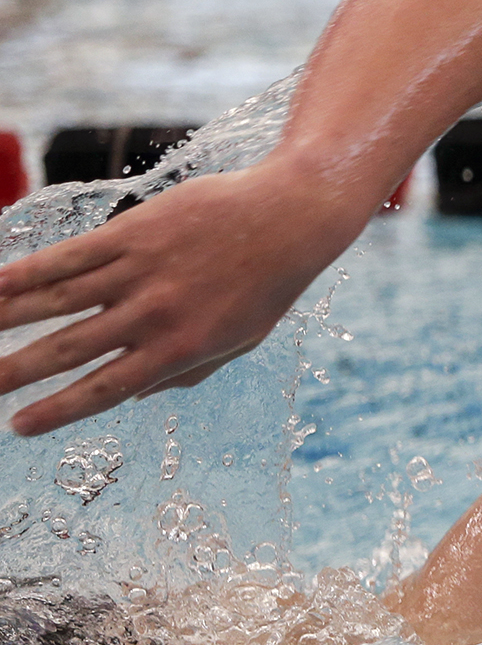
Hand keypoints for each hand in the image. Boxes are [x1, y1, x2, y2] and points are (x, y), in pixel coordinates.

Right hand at [0, 164, 361, 434]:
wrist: (289, 217)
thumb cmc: (268, 283)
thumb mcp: (241, 342)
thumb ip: (187, 373)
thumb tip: (133, 395)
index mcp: (180, 349)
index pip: (105, 389)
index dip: (58, 411)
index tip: (19, 428)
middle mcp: (152, 314)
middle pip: (67, 350)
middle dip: (14, 374)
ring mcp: (139, 271)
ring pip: (55, 302)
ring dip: (4, 321)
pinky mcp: (132, 232)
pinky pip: (68, 256)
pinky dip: (25, 273)